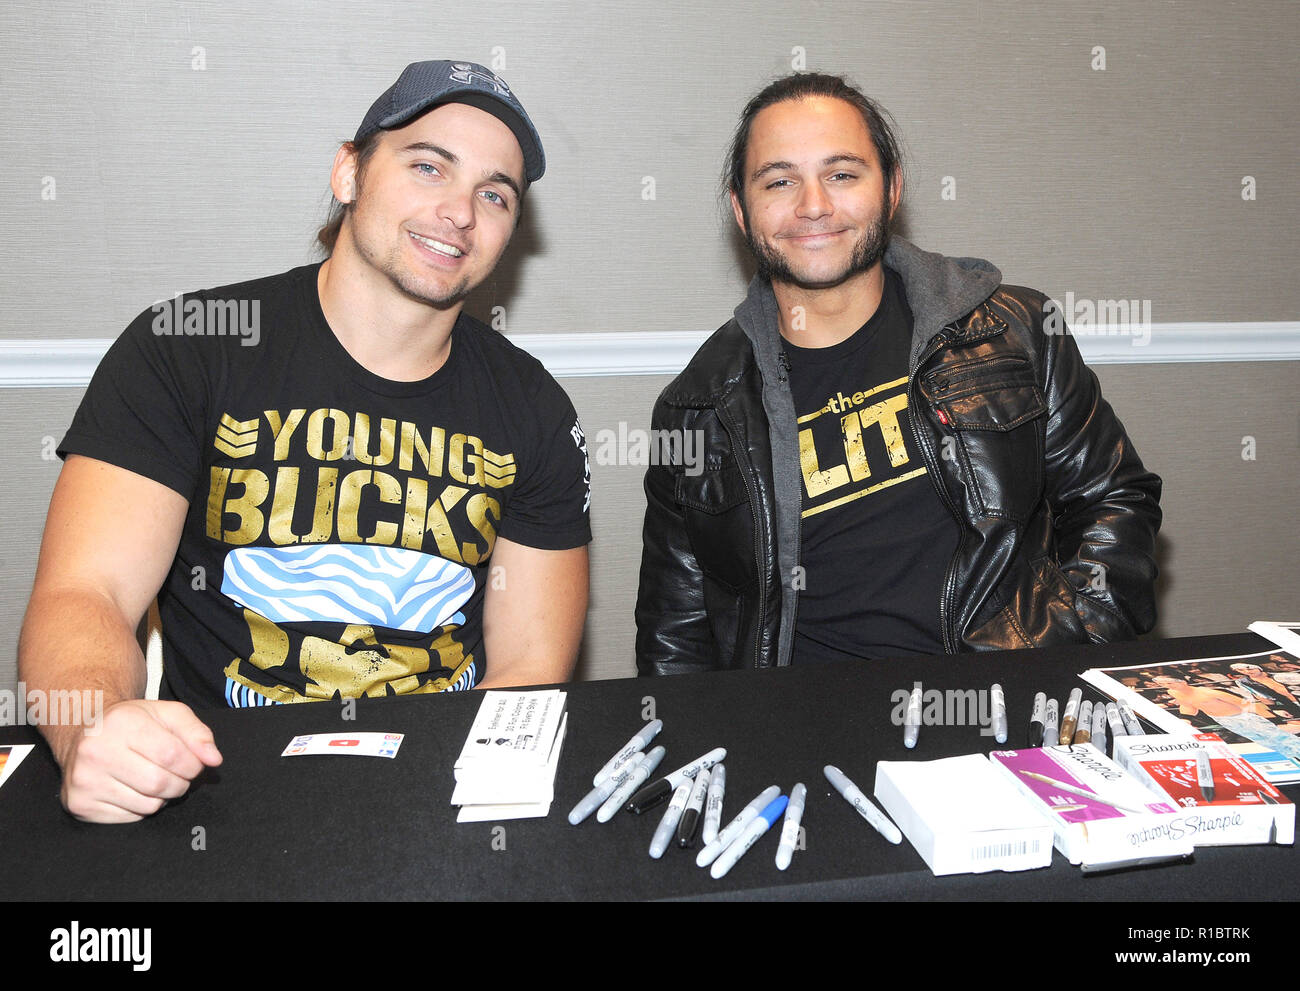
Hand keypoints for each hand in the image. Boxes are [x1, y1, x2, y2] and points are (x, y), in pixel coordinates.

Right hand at [58, 699, 222, 822]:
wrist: (81, 733)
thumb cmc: (131, 723)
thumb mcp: (167, 715)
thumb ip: (196, 733)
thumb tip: (213, 760)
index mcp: (121, 723)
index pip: (172, 755)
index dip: (193, 765)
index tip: (195, 764)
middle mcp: (96, 752)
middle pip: (159, 783)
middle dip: (180, 784)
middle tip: (179, 776)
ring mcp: (84, 781)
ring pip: (147, 806)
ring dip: (163, 798)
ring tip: (155, 780)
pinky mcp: (79, 804)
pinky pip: (129, 818)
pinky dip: (141, 808)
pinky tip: (134, 790)